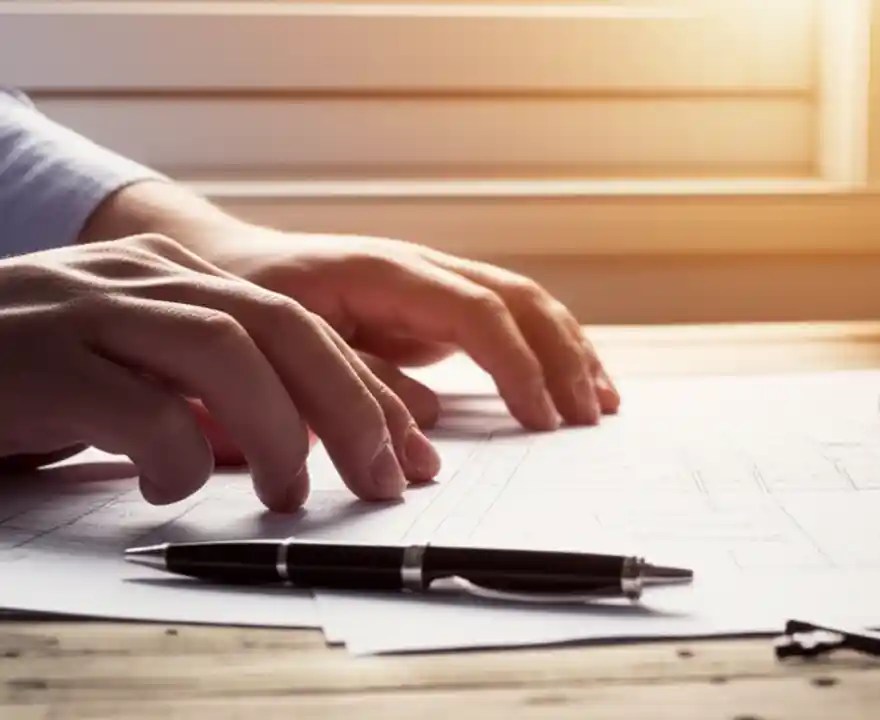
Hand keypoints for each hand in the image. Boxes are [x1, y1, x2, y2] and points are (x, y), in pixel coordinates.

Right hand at [0, 235, 439, 510]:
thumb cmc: (25, 379)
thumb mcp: (133, 373)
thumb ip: (210, 392)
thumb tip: (308, 443)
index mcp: (175, 281)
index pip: (301, 325)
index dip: (367, 391)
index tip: (410, 455)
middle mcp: (141, 281)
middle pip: (282, 325)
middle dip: (350, 406)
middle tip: (381, 481)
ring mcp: (86, 311)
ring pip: (226, 349)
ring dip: (279, 430)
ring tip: (288, 494)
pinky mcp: (35, 360)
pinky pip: (136, 406)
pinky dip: (173, 456)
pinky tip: (166, 490)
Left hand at [188, 229, 621, 430]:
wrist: (225, 265)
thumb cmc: (246, 305)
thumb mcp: (283, 349)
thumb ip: (352, 388)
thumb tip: (425, 441)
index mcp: (386, 272)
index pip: (477, 311)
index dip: (516, 365)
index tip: (542, 418)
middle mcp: (422, 269)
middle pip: (517, 300)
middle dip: (562, 358)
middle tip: (590, 417)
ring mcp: (434, 285)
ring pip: (524, 305)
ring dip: (569, 353)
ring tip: (603, 403)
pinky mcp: (436, 310)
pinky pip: (508, 324)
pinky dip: (547, 354)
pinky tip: (571, 386)